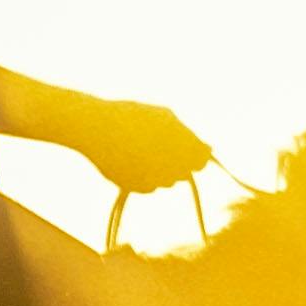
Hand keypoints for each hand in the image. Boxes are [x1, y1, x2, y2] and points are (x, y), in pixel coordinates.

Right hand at [76, 97, 215, 198]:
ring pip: (166, 181)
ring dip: (158, 169)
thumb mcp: (164, 117)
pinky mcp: (141, 188)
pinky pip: (149, 186)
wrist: (97, 127)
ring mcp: (158, 178)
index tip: (182, 149)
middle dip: (173, 162)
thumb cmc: (133, 116)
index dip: (194, 156)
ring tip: (137, 149)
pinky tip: (127, 160)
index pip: (201, 160)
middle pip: (183, 172)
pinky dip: (142, 177)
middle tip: (151, 145)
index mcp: (185, 145)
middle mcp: (175, 165)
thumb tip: (209, 150)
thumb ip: (187, 134)